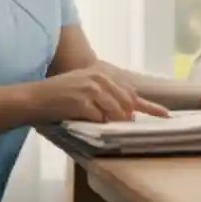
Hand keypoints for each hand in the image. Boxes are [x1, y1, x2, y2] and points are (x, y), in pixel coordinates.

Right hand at [31, 68, 168, 122]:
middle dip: (127, 118)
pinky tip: (86, 122)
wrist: (34, 98)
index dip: (149, 106)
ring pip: (116, 113)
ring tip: (98, 123)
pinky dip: (96, 125)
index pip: (131, 91)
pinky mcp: (82, 102)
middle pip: (127, 103)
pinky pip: (100, 119)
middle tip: (126, 128)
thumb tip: (128, 113)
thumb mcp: (85, 87)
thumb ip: (106, 95)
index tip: (166, 115)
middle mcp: (99, 78)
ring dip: (112, 123)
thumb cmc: (59, 96)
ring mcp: (91, 89)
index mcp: (102, 72)